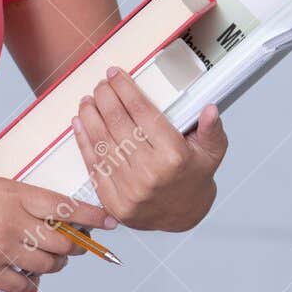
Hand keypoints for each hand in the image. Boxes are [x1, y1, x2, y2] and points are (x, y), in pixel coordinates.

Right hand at [0, 124, 116, 291]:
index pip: (63, 206)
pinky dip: (28, 281)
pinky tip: (23, 275)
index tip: (109, 221)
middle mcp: (11, 221)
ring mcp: (0, 248)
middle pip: (62, 241)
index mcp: (10, 193)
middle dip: (72, 246)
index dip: (92, 215)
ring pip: (46, 264)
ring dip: (52, 265)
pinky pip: (22, 282)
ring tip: (49, 261)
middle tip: (72, 246)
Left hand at [71, 67, 227, 232]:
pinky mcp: (114, 201)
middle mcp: (150, 173)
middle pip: (119, 125)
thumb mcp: (212, 151)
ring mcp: (130, 190)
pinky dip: (84, 142)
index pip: (143, 113)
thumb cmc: (194, 176)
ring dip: (90, 117)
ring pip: (103, 143)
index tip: (115, 75)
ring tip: (88, 100)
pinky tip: (79, 124)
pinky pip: (94, 165)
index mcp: (174, 157)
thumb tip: (210, 109)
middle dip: (106, 99)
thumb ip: (211, 128)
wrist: (182, 216)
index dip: (126, 90)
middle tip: (101, 85)